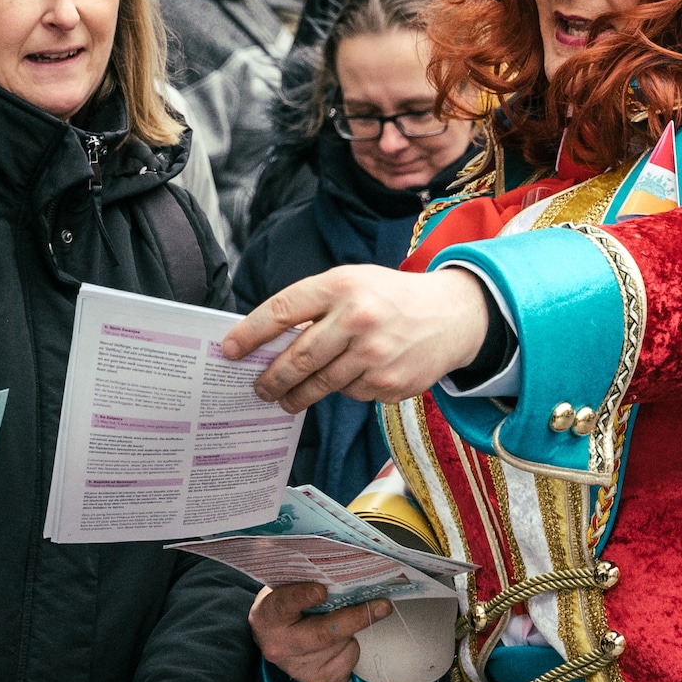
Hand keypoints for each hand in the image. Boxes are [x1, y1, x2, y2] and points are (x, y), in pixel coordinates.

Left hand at [222, 265, 489, 413]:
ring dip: (297, 394)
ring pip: (322, 384)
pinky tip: (349, 379)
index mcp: (342, 286)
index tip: (229, 350)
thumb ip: (314, 306)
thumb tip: (269, 342)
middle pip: (298, 358)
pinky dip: (344, 390)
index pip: (282, 311)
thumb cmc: (390, 297)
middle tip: (257, 387)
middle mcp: (358, 319)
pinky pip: (352, 394)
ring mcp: (376, 355)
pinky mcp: (390, 383)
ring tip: (284, 398)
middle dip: (271, 377)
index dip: (250, 334)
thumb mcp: (353, 283)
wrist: (452, 316)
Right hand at [250, 583, 390, 681]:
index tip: (322, 590)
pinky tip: (338, 641)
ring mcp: (297, 668)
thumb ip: (306, 582)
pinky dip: (350, 647)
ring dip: (352, 630)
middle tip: (382, 606)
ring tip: (342, 620)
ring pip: (341, 645)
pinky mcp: (316, 680)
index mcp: (267, 617)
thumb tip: (346, 575)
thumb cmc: (287, 607)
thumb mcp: (286, 589)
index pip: (283, 605)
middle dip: (356, 618)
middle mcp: (278, 646)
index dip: (302, 597)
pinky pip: (348, 660)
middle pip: (323, 634)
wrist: (275, 640)